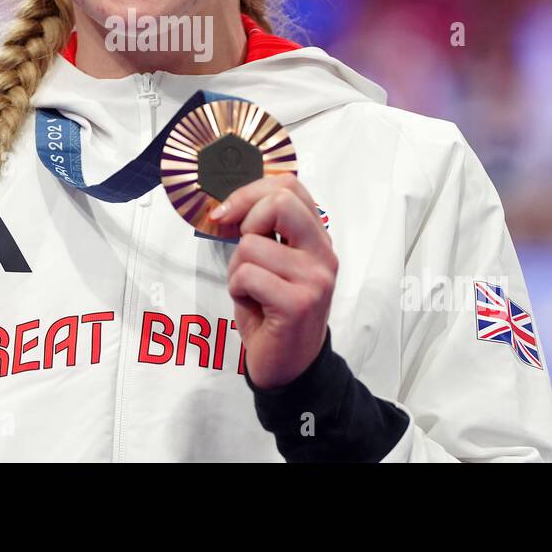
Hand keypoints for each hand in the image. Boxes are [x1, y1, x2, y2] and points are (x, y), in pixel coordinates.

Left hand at [211, 173, 336, 389]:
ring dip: (237, 269)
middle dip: (246, 220)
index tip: (228, 211)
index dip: (251, 192)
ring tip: (252, 290)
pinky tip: (253, 304)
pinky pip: (248, 275)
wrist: (288, 365)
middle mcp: (323, 254)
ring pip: (252, 245)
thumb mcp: (271, 261)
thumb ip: (263, 229)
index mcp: (316, 238)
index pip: (289, 186)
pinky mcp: (298, 303)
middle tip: (244, 250)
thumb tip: (228, 203)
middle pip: (280, 202)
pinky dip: (237, 289)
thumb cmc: (272, 311)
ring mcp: (315, 279)